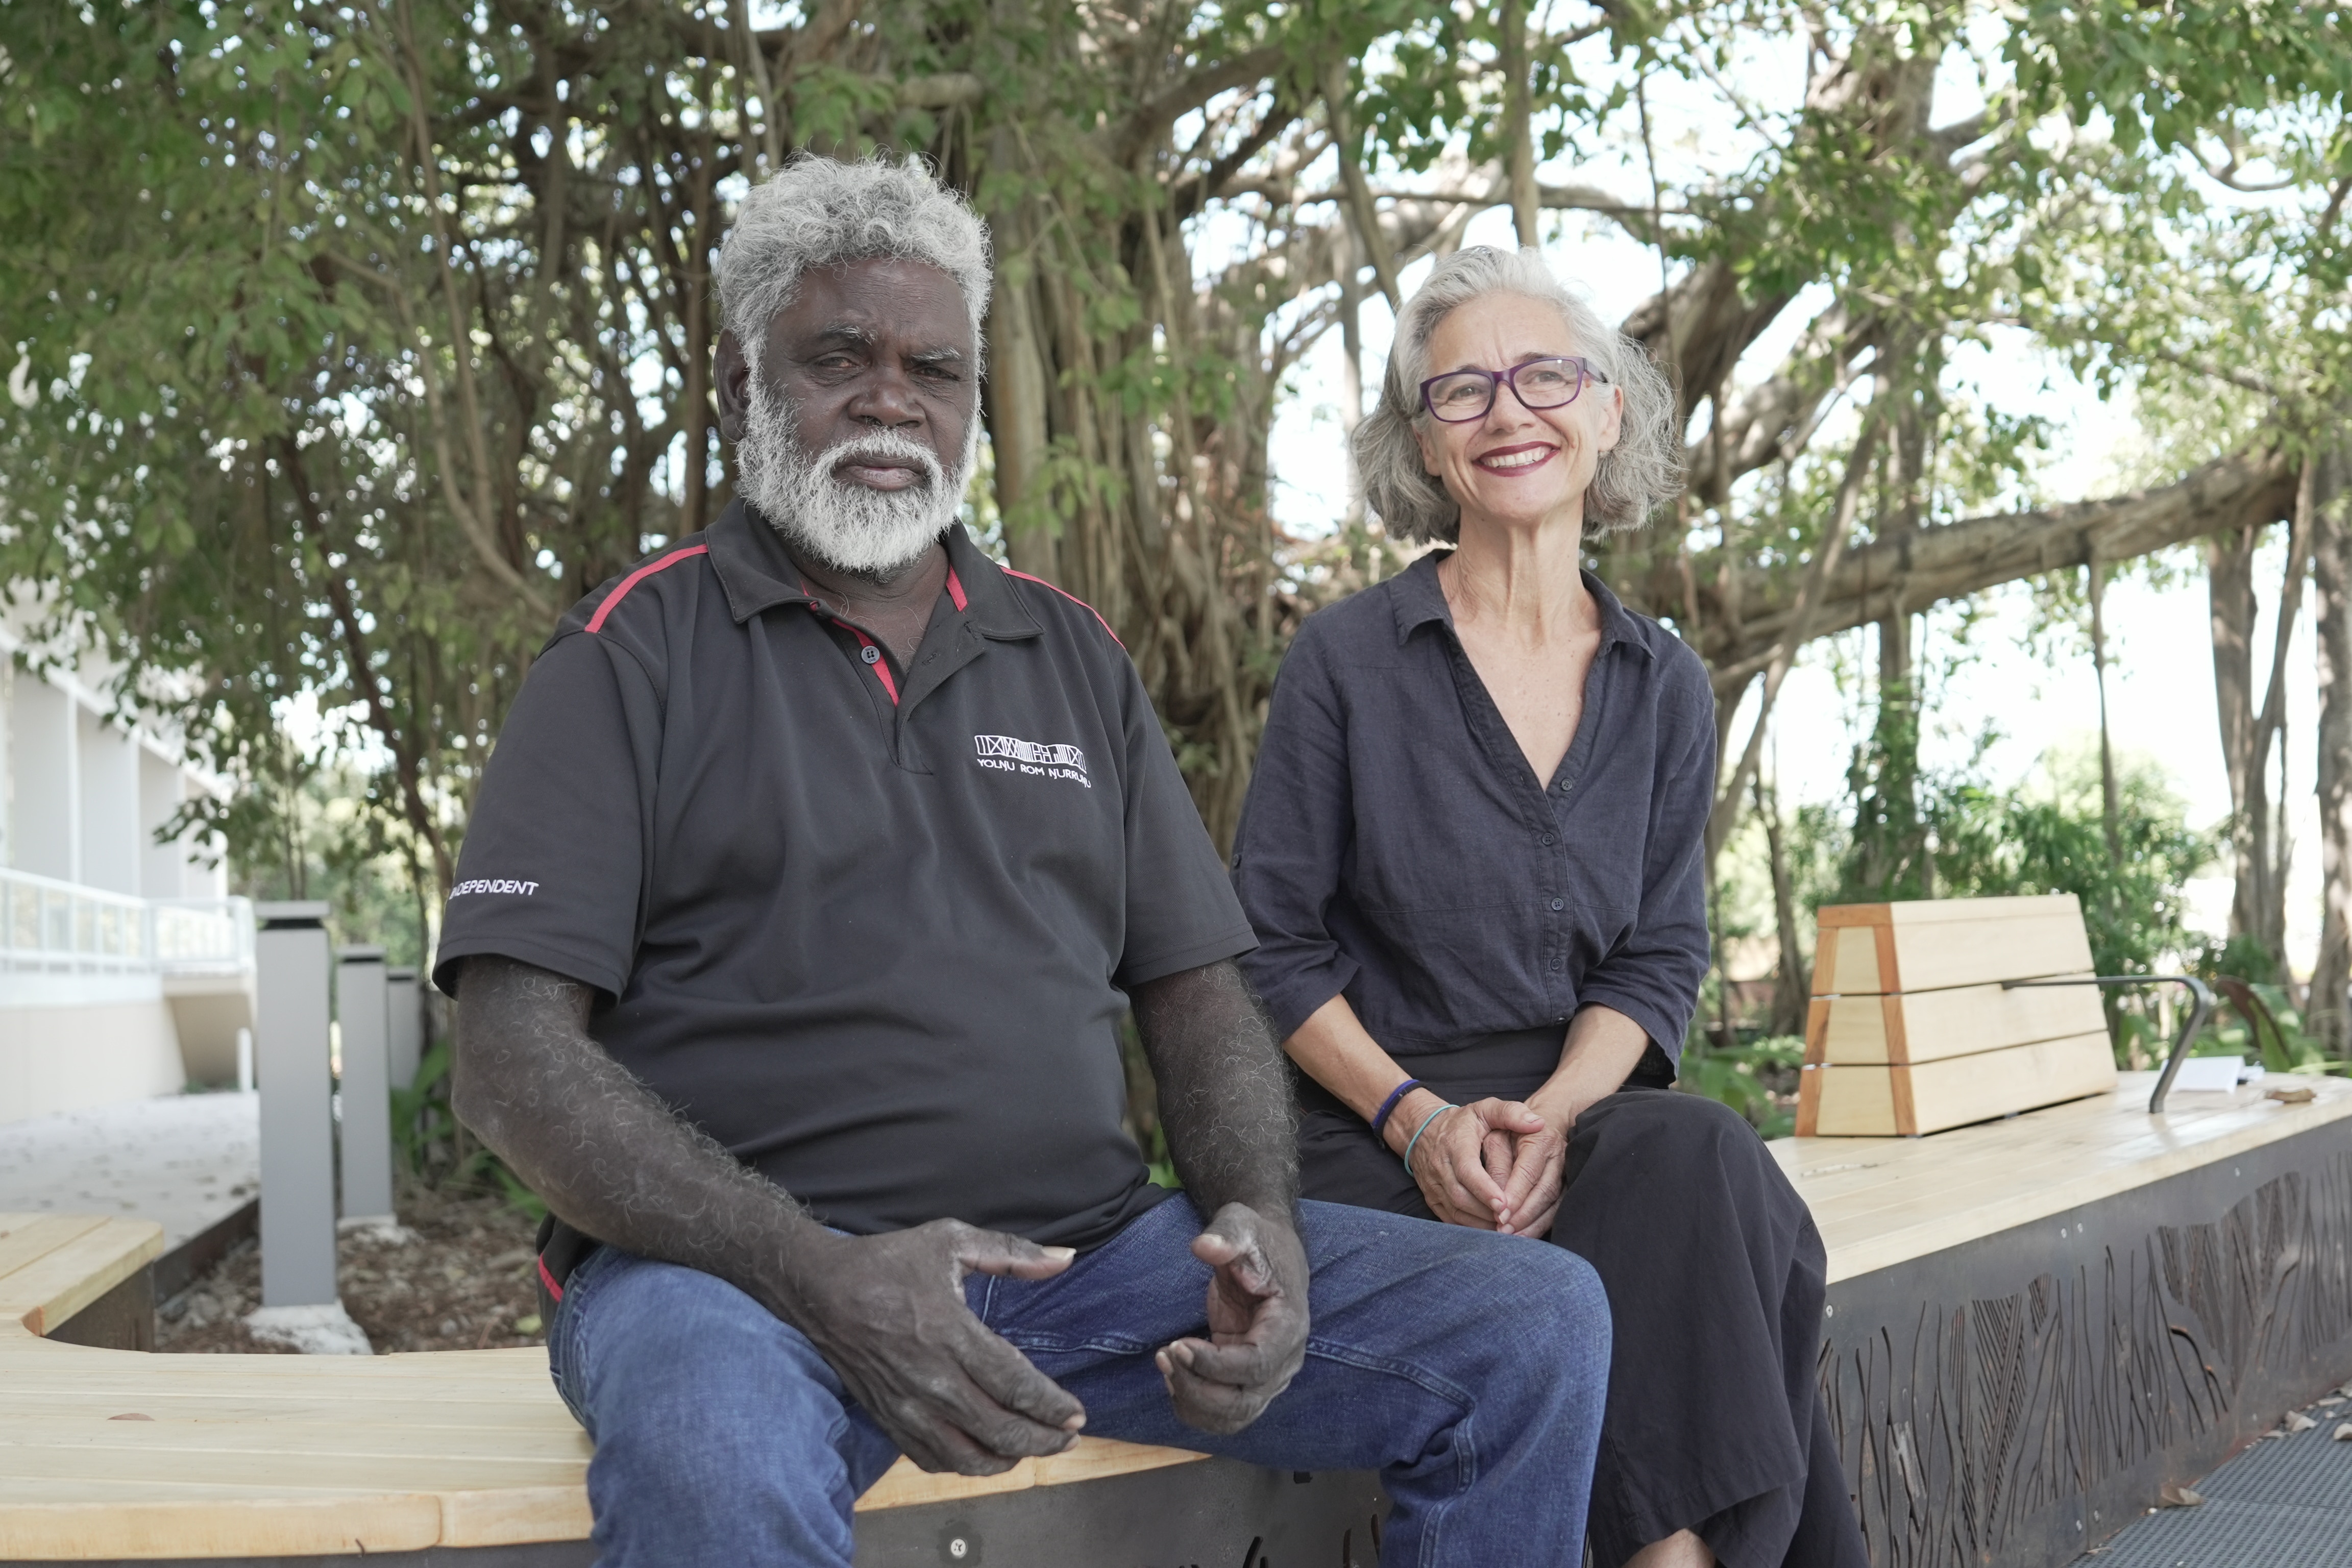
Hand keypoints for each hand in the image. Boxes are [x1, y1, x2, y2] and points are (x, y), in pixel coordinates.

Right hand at [780, 1220, 1085, 1475]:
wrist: (820, 1289)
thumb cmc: (888, 1262)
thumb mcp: (951, 1240)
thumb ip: (1013, 1252)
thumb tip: (1066, 1256)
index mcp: (949, 1331)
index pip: (1014, 1383)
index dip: (1051, 1405)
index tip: (1078, 1413)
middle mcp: (929, 1377)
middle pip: (999, 1428)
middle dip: (1043, 1439)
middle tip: (1070, 1435)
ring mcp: (906, 1405)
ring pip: (968, 1455)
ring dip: (1009, 1458)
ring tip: (1034, 1446)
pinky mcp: (888, 1418)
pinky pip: (933, 1459)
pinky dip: (966, 1464)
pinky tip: (987, 1453)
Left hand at [1155, 1202, 1309, 1434]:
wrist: (1268, 1252)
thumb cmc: (1257, 1240)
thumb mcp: (1242, 1226)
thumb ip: (1226, 1235)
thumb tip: (1203, 1246)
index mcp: (1289, 1325)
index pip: (1257, 1364)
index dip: (1215, 1364)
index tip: (1177, 1345)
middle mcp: (1285, 1360)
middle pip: (1244, 1401)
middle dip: (1197, 1388)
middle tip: (1163, 1356)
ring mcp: (1268, 1376)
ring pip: (1234, 1415)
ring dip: (1193, 1402)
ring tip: (1165, 1366)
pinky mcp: (1247, 1380)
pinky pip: (1225, 1413)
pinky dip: (1196, 1406)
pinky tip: (1174, 1378)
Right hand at [1402, 1096, 1548, 1230]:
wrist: (1422, 1131)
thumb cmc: (1462, 1122)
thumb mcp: (1485, 1110)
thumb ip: (1511, 1113)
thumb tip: (1537, 1123)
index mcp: (1455, 1144)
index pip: (1467, 1170)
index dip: (1485, 1189)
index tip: (1504, 1203)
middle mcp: (1441, 1166)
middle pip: (1461, 1196)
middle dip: (1486, 1211)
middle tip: (1510, 1220)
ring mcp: (1434, 1185)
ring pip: (1455, 1210)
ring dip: (1480, 1222)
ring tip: (1505, 1227)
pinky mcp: (1432, 1198)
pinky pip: (1450, 1219)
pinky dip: (1470, 1228)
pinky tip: (1490, 1230)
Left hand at [1491, 1109, 1569, 1237]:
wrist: (1541, 1122)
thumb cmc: (1510, 1130)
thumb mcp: (1497, 1135)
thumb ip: (1496, 1161)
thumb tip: (1496, 1192)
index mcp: (1541, 1139)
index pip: (1528, 1172)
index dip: (1515, 1195)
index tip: (1499, 1213)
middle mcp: (1559, 1155)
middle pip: (1545, 1191)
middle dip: (1524, 1214)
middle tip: (1503, 1230)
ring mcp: (1567, 1171)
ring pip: (1554, 1203)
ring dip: (1533, 1223)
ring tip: (1512, 1237)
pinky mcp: (1569, 1185)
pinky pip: (1559, 1209)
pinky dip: (1542, 1225)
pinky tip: (1526, 1235)